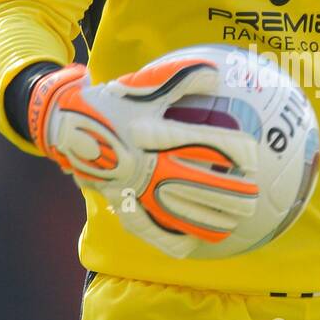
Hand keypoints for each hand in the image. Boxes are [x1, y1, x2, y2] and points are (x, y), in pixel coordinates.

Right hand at [27, 58, 259, 257]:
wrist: (65, 125)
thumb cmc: (111, 102)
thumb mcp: (144, 85)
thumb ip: (180, 76)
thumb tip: (215, 74)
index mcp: (158, 134)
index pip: (206, 145)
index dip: (234, 152)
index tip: (253, 159)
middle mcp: (150, 165)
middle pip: (201, 186)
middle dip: (232, 196)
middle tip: (253, 199)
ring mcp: (135, 189)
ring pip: (180, 213)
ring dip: (211, 220)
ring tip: (234, 224)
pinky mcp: (122, 204)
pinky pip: (150, 230)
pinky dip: (172, 240)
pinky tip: (192, 245)